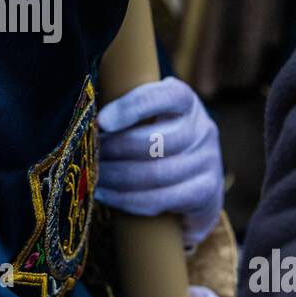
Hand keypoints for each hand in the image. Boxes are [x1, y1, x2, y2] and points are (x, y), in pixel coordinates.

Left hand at [96, 77, 223, 247]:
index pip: (162, 96)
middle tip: (90, 155)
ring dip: (116, 177)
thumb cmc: (161, 142)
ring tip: (93, 177)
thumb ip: (129, 111)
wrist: (198, 186)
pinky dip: (127, 200)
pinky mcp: (205, 192)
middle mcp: (202, 128)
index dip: (131, 108)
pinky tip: (106, 195)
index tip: (102, 121)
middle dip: (115, 150)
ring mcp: (208, 161)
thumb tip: (87, 117)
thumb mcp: (152, 117)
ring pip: (155, 173)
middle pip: (154, 141)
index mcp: (185, 101)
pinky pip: (160, 199)